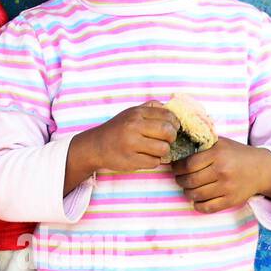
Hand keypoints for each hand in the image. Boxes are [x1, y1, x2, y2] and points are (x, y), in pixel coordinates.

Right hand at [64, 100, 178, 191]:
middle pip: (168, 132)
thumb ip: (151, 108)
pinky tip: (146, 157)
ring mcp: (131, 144)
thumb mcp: (132, 112)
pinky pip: (154, 162)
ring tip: (155, 150)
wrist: (95, 146)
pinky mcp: (130, 161)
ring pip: (163, 149)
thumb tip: (174, 111)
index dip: (175, 124)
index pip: (168, 116)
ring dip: (163, 152)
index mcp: (136, 113)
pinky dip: (154, 161)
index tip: (172, 128)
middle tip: (166, 140)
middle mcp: (133, 127)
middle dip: (171, 138)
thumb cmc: (118, 129)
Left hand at [171, 138, 270, 212]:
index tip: (176, 168)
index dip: (177, 168)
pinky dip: (198, 205)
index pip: (188, 164)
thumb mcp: (221, 143)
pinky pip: (207, 207)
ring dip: (187, 192)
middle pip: (190, 180)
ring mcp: (227, 187)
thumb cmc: (237, 154)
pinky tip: (198, 199)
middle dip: (180, 180)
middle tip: (180, 178)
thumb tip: (178, 148)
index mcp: (218, 154)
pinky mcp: (231, 200)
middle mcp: (222, 170)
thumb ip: (202, 144)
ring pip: (196, 195)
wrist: (261, 169)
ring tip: (189, 187)